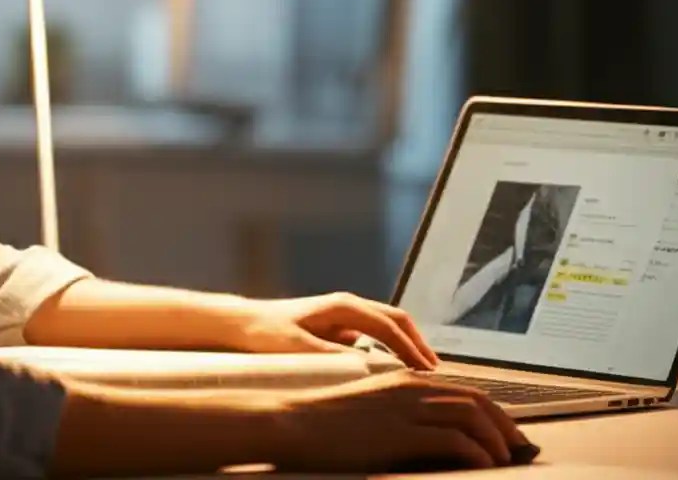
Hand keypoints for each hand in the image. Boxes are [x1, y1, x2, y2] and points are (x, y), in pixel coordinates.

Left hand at [229, 292, 439, 369]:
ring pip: (387, 325)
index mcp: (343, 306)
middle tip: (433, 371)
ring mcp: (344, 315)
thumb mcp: (298, 347)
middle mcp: (348, 306)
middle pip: (396, 319)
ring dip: (406, 344)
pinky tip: (393, 368)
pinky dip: (389, 347)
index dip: (410, 349)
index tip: (425, 372)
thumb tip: (367, 365)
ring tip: (420, 370)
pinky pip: (373, 334)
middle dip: (417, 342)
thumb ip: (331, 355)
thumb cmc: (267, 333)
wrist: (244, 323)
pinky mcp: (337, 326)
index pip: (388, 326)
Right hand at [276, 373, 531, 471]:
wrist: (294, 424)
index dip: (493, 413)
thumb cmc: (325, 423)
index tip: (507, 434)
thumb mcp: (371, 410)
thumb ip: (403, 416)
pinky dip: (476, 453)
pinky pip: (452, 440)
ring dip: (496, 439)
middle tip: (520, 448)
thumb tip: (434, 437)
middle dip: (505, 425)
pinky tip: (484, 466)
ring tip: (506, 460)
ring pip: (471, 416)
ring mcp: (405, 409)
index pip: (465, 391)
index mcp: (406, 382)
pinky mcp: (399, 433)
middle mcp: (411, 389)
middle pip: (476, 400)